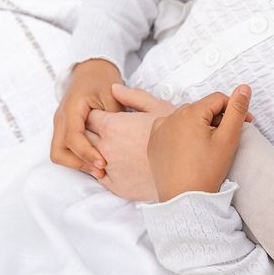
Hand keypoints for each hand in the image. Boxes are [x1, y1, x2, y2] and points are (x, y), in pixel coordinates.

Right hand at [51, 59, 122, 177]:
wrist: (91, 71)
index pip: (72, 138)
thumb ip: (113, 116)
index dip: (86, 153)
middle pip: (59, 151)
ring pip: (59, 153)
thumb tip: (119, 139)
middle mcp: (61, 119)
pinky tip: (96, 161)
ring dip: (77, 163)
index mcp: (71, 109)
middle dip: (79, 164)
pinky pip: (65, 149)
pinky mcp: (64, 129)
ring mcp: (60, 125)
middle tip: (101, 171)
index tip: (103, 163)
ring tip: (100, 169)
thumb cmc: (102, 80)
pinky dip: (78, 158)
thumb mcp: (111, 94)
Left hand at [84, 84, 174, 200]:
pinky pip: (99, 176)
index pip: (89, 116)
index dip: (97, 114)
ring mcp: (109, 168)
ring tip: (117, 148)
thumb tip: (114, 88)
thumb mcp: (159, 108)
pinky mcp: (115, 186)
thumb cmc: (176, 136)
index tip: (108, 116)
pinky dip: (104, 169)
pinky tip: (121, 164)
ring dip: (96, 151)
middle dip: (93, 132)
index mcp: (113, 126)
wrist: (189, 169)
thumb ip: (133, 96)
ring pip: (89, 157)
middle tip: (112, 132)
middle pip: (84, 136)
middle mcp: (105, 148)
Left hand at [148, 86, 251, 202]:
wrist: (184, 200)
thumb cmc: (207, 171)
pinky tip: (191, 149)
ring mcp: (159, 130)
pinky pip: (172, 129)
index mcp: (189, 113)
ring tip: (209, 146)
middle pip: (202, 108)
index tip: (245, 124)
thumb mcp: (228, 138)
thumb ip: (237, 109)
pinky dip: (183, 134)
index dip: (234, 109)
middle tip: (228, 138)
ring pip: (187, 118)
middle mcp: (171, 117)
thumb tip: (244, 87)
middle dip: (217, 118)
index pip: (218, 99)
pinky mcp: (154, 142)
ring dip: (200, 125)